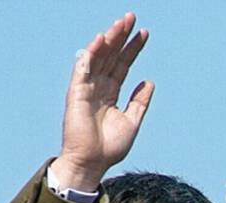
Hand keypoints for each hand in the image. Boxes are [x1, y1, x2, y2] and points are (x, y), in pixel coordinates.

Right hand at [55, 13, 153, 191]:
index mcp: (111, 93)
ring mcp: (86, 88)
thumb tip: (149, 81)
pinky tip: (99, 42)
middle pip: (110, 56)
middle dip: (120, 37)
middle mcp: (98, 87)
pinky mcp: (76, 93)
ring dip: (107, 40)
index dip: (133, 49)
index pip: (123, 64)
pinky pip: (82, 70)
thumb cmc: (110, 147)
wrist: (92, 162)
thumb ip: (139, 102)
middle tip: (131, 17)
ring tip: (119, 24)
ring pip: (97, 58)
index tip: (144, 33)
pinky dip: (89, 55)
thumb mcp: (132, 122)